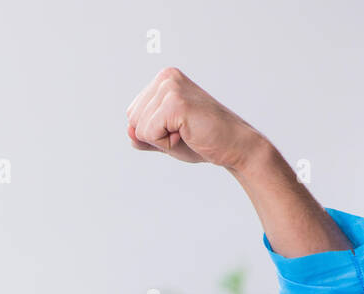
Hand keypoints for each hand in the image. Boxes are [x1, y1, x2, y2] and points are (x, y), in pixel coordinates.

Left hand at [125, 67, 267, 171]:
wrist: (234, 146)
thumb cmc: (203, 141)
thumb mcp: (165, 138)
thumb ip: (142, 135)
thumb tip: (129, 131)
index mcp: (163, 80)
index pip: (133, 115)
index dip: (153, 132)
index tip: (179, 128)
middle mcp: (166, 77)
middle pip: (132, 120)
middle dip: (155, 136)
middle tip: (184, 132)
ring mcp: (170, 87)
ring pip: (139, 128)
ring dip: (162, 140)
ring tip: (188, 132)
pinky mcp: (175, 103)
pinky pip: (148, 134)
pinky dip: (165, 144)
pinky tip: (187, 135)